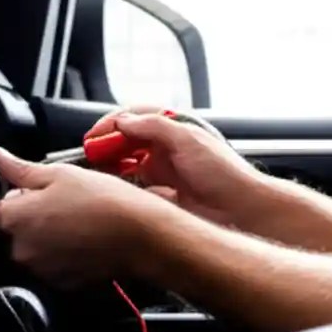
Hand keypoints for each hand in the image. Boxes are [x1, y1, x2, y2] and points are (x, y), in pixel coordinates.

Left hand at [0, 147, 170, 286]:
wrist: (140, 236)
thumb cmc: (104, 202)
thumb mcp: (61, 173)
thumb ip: (20, 168)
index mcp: (15, 218)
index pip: (5, 203)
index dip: (26, 193)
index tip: (47, 189)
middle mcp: (21, 249)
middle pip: (19, 228)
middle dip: (37, 216)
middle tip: (68, 203)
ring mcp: (41, 269)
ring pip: (38, 247)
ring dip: (52, 235)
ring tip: (81, 221)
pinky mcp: (62, 283)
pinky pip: (56, 264)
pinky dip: (66, 253)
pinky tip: (87, 239)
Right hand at [85, 107, 265, 226]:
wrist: (244, 213)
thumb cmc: (225, 175)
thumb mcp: (188, 140)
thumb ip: (155, 126)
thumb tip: (124, 121)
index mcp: (175, 130)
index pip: (134, 119)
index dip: (111, 124)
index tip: (92, 136)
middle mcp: (168, 150)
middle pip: (127, 143)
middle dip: (106, 147)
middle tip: (87, 155)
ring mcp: (164, 175)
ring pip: (127, 168)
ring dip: (110, 170)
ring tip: (95, 175)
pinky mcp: (163, 199)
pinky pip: (135, 193)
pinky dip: (121, 192)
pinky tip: (112, 195)